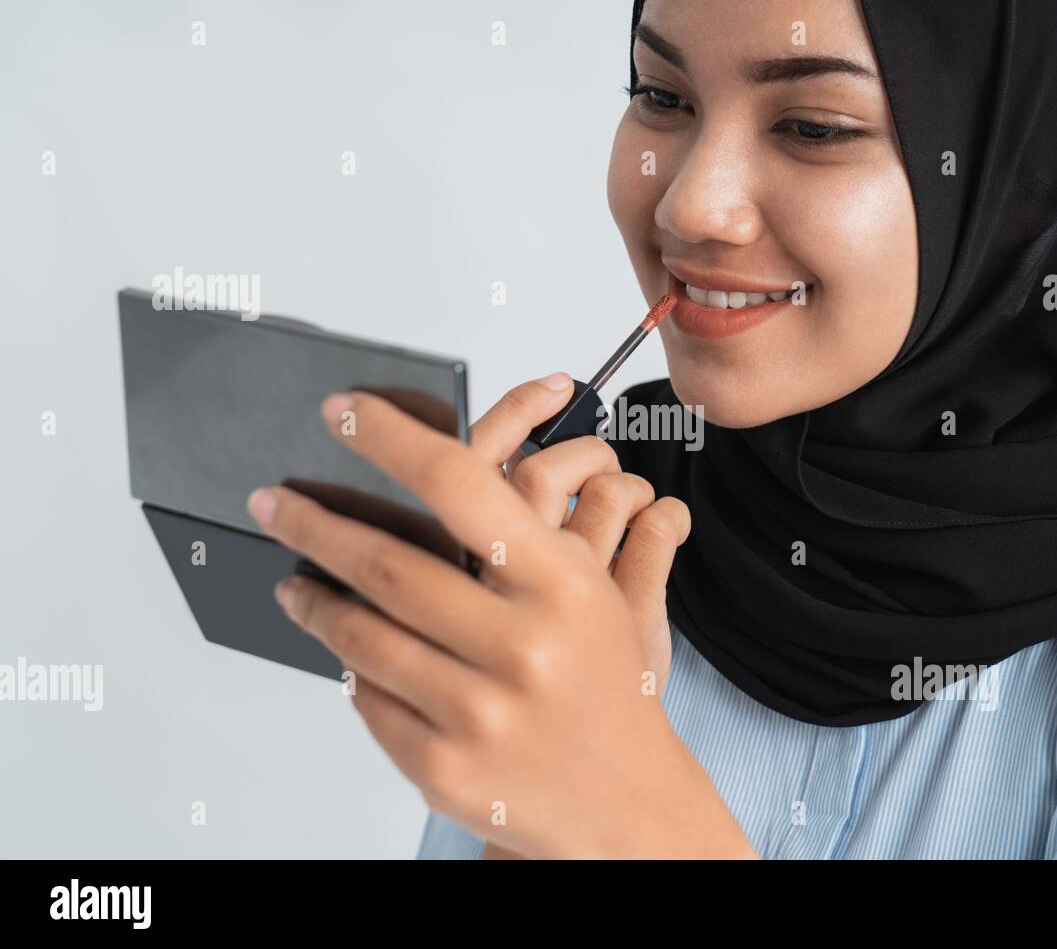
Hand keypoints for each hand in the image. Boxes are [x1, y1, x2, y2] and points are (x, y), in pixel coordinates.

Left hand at [246, 388, 754, 858]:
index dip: (390, 438)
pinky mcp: (443, 768)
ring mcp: (479, 713)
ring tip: (295, 580)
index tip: (343, 412)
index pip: (459, 484)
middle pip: (387, 563)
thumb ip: (527, 537)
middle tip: (274, 502)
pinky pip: (369, 699)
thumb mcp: (592, 594)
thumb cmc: (605, 684)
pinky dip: (350, 667)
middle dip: (314, 524)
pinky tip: (346, 648)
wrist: (627, 799)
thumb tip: (427, 477)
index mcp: (562, 585)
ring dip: (314, 599)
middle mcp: (521, 646)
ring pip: (363, 634)